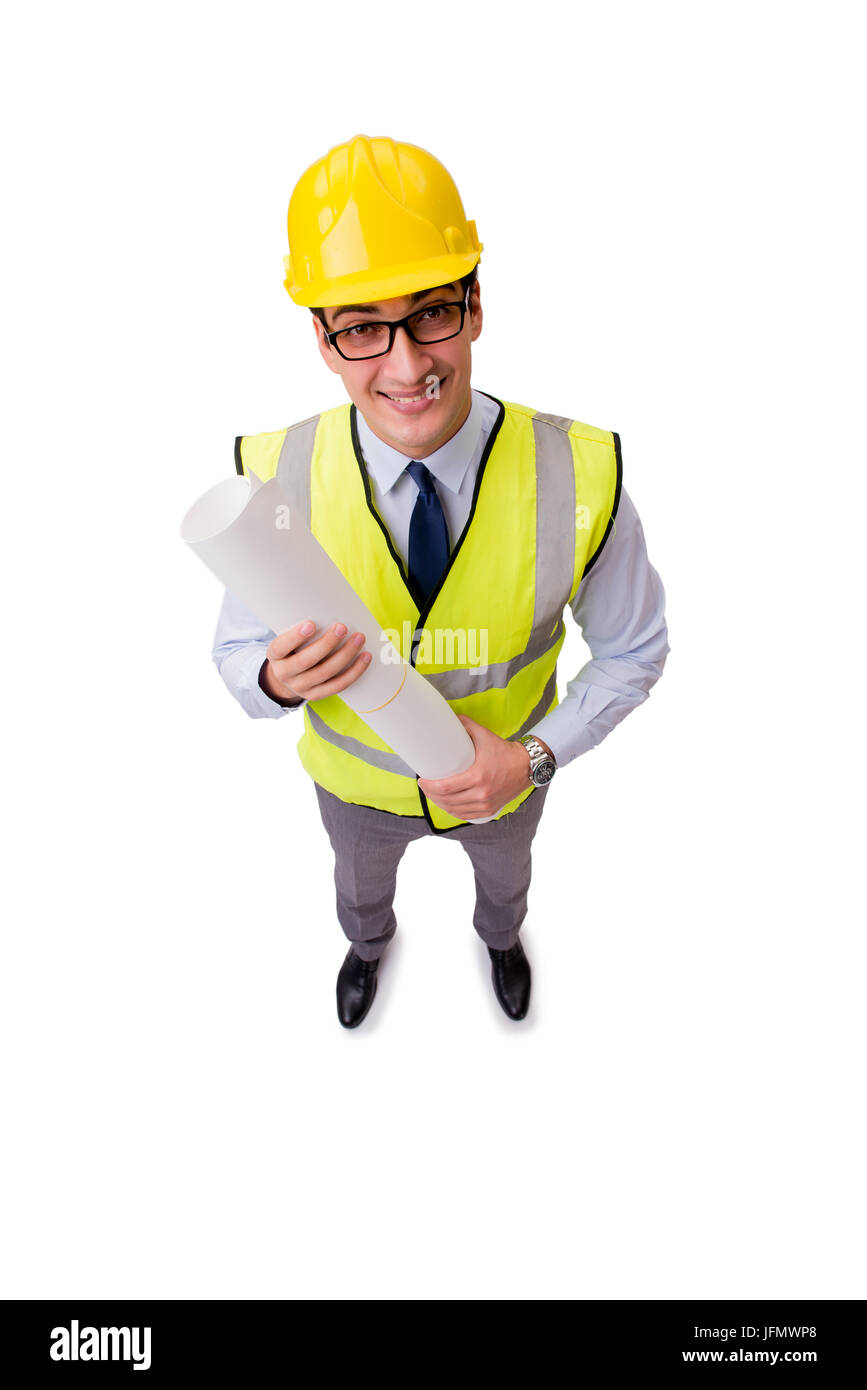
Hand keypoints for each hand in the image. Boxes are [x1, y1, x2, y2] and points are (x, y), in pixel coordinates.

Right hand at [261, 620, 371, 702]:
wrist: (287, 677)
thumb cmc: (292, 649)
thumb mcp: (288, 638)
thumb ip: (301, 627)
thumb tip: (328, 602)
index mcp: (275, 655)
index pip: (281, 647)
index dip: (295, 637)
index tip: (311, 624)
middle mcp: (284, 673)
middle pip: (306, 660)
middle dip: (327, 644)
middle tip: (342, 627)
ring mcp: (300, 687)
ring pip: (325, 672)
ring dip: (345, 655)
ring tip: (359, 638)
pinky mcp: (316, 695)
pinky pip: (338, 685)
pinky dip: (354, 671)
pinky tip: (365, 657)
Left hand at [417, 715, 549, 819]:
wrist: (527, 766)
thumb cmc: (505, 751)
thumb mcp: (485, 735)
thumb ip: (466, 726)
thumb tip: (451, 718)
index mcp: (478, 777)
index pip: (446, 787)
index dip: (430, 786)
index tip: (422, 780)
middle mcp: (482, 794)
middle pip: (447, 800)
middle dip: (431, 795)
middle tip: (425, 786)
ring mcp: (486, 804)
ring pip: (455, 810)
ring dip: (440, 804)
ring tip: (433, 795)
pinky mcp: (490, 810)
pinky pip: (466, 815)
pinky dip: (454, 811)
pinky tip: (447, 805)